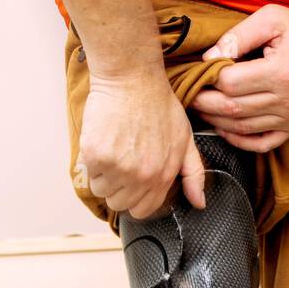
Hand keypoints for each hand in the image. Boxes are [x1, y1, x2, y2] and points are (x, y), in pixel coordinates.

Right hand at [78, 72, 205, 217]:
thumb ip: (193, 174)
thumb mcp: (185, 139)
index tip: (131, 180)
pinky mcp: (96, 156)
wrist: (133, 77)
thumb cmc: (158, 104)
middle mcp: (141, 176)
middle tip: (120, 160)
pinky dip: (91, 161)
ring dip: (103, 175)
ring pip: (101, 191)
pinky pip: (89, 174)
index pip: (142, 210)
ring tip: (112, 149)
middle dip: (117, 187)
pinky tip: (103, 140)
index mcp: (162, 176)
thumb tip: (199, 203)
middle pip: (119, 204)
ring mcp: (118, 167)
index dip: (134, 197)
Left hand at [191, 4, 288, 151]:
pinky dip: (238, 141)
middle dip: (205, 103)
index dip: (209, 78)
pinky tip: (224, 129)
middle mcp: (286, 100)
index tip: (199, 72)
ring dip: (216, 122)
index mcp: (280, 72)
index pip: (231, 83)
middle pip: (232, 109)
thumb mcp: (271, 18)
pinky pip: (261, 144)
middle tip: (190, 94)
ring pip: (242, 128)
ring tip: (202, 109)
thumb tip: (209, 58)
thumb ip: (238, 36)